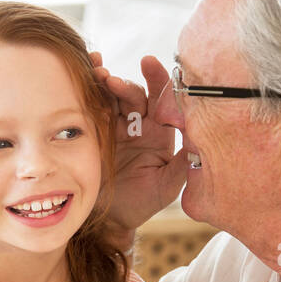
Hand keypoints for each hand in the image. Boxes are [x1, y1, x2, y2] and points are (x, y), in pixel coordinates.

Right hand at [90, 51, 189, 231]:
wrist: (108, 219)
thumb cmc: (142, 204)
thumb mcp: (166, 189)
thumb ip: (180, 167)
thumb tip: (196, 144)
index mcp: (160, 132)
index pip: (162, 99)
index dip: (158, 79)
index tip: (148, 63)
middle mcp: (139, 123)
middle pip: (133, 94)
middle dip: (123, 83)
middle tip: (110, 80)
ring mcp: (115, 124)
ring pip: (111, 94)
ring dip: (104, 80)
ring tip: (96, 73)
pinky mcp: (94, 129)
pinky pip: (92, 105)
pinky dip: (88, 88)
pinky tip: (84, 74)